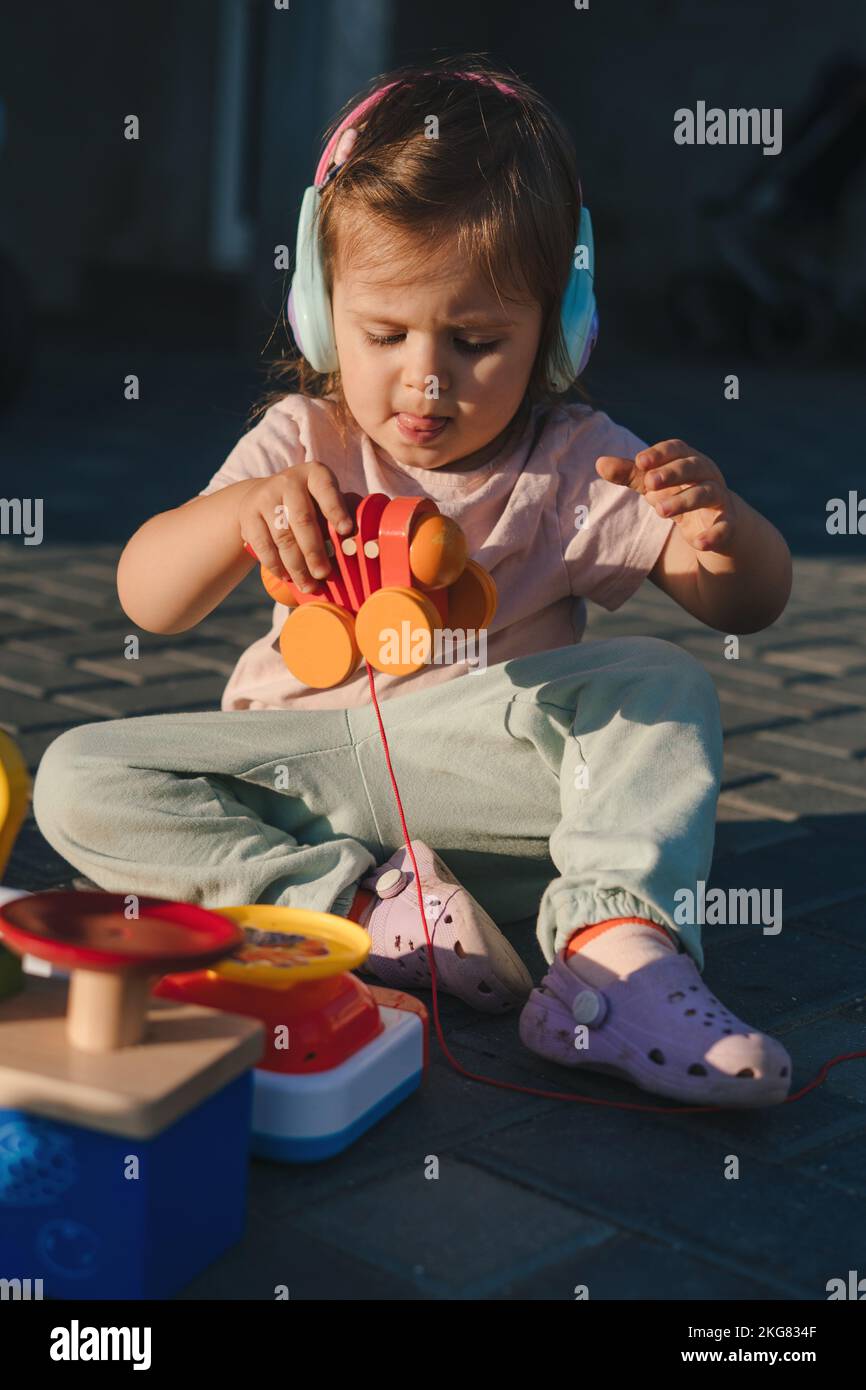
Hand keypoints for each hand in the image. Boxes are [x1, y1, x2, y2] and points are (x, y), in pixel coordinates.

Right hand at [237, 461, 353, 590]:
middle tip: (324, 575)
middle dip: (315, 551)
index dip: (336, 510)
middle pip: (302, 520)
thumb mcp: (323, 500)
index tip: (347, 531)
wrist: (262, 496)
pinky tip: (287, 577)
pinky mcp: (249, 515)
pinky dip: (276, 565)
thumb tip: (362, 544)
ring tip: (308, 585)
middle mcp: (288, 481)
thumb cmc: (307, 504)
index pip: (326, 490)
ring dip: (297, 566)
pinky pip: (263, 545)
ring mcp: (265, 497)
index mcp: (314, 474)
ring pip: (283, 537)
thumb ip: (341, 515)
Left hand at [596, 439, 737, 553]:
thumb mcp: (654, 485)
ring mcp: (720, 499)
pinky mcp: (728, 524)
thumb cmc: (679, 494)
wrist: (714, 524)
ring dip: (684, 500)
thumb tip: (599, 462)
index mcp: (688, 461)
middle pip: (694, 466)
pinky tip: (699, 543)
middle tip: (649, 484)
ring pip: (707, 493)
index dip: (660, 454)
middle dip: (672, 473)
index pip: (677, 449)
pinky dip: (714, 534)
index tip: (640, 461)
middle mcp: (708, 475)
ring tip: (660, 511)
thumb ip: (629, 474)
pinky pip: (725, 527)